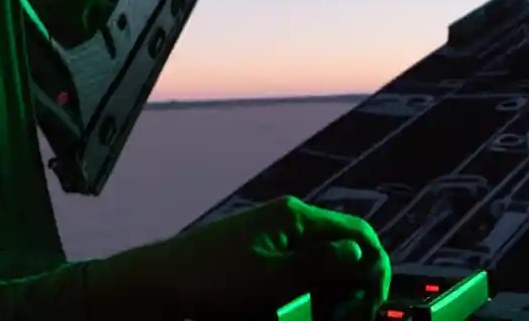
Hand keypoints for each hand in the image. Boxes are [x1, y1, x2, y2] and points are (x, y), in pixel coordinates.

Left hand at [89, 196, 390, 319]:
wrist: (155, 288)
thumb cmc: (212, 281)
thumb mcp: (275, 278)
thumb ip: (323, 265)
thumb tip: (361, 254)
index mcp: (295, 217)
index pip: (359, 235)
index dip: (373, 272)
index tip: (368, 309)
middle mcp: (286, 223)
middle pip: (341, 255)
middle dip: (350, 290)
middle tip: (342, 320)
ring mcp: (270, 243)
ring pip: (319, 272)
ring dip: (326, 300)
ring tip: (317, 319)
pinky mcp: (255, 264)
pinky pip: (293, 280)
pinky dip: (300, 299)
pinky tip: (288, 314)